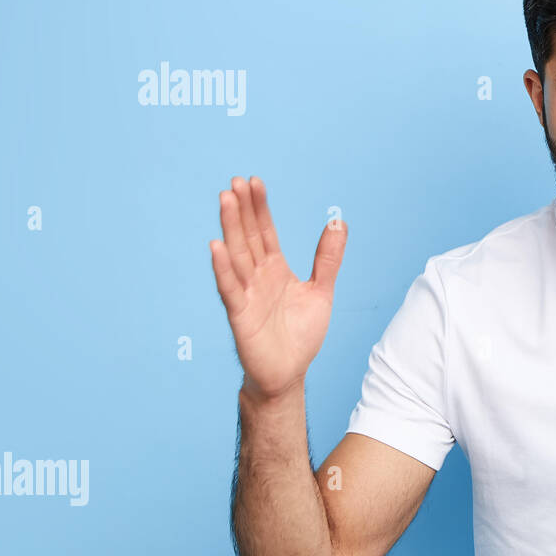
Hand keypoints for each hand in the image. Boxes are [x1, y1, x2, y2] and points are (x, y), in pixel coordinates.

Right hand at [209, 176, 347, 401]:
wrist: (289, 374)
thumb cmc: (300, 335)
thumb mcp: (321, 291)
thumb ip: (327, 259)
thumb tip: (339, 223)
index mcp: (275, 269)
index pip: (264, 232)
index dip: (260, 208)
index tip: (254, 181)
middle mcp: (257, 277)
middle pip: (248, 237)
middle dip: (243, 210)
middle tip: (236, 182)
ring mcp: (246, 294)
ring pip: (236, 255)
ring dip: (230, 227)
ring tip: (226, 200)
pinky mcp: (240, 315)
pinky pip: (230, 288)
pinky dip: (223, 268)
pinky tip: (216, 246)